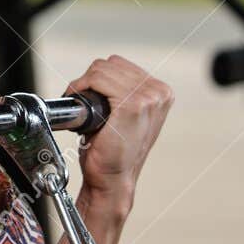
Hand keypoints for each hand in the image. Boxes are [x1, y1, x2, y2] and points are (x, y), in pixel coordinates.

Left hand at [65, 55, 172, 210]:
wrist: (112, 179)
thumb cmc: (114, 153)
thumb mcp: (125, 116)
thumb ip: (124, 93)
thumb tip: (102, 74)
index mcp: (160, 92)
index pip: (119, 64)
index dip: (97, 78)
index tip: (88, 95)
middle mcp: (158, 92)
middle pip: (110, 64)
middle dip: (90, 81)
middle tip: (82, 104)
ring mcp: (148, 97)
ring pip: (102, 69)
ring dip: (85, 85)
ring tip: (84, 109)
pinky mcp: (133, 104)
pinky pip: (98, 79)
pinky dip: (82, 88)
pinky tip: (82, 108)